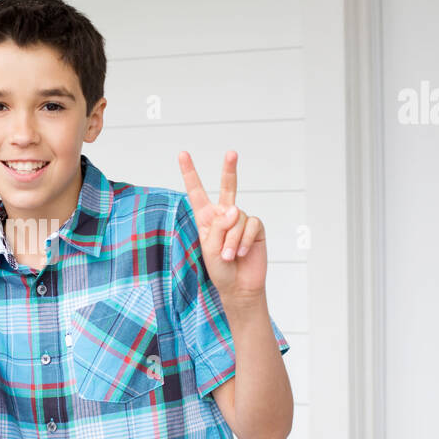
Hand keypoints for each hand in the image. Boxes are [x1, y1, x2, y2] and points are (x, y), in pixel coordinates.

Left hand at [178, 150, 267, 305]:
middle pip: (228, 187)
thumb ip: (218, 226)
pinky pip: (250, 226)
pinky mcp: (256, 228)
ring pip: (237, 218)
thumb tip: (236, 208)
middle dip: (230, 169)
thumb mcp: (209, 247)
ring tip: (229, 256)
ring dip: (232, 240)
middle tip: (231, 153)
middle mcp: (224, 215)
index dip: (190, 172)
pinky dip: (244, 241)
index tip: (182, 153)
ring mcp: (241, 220)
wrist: (238, 286)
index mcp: (206, 217)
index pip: (197, 192)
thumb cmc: (219, 269)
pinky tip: (241, 253)